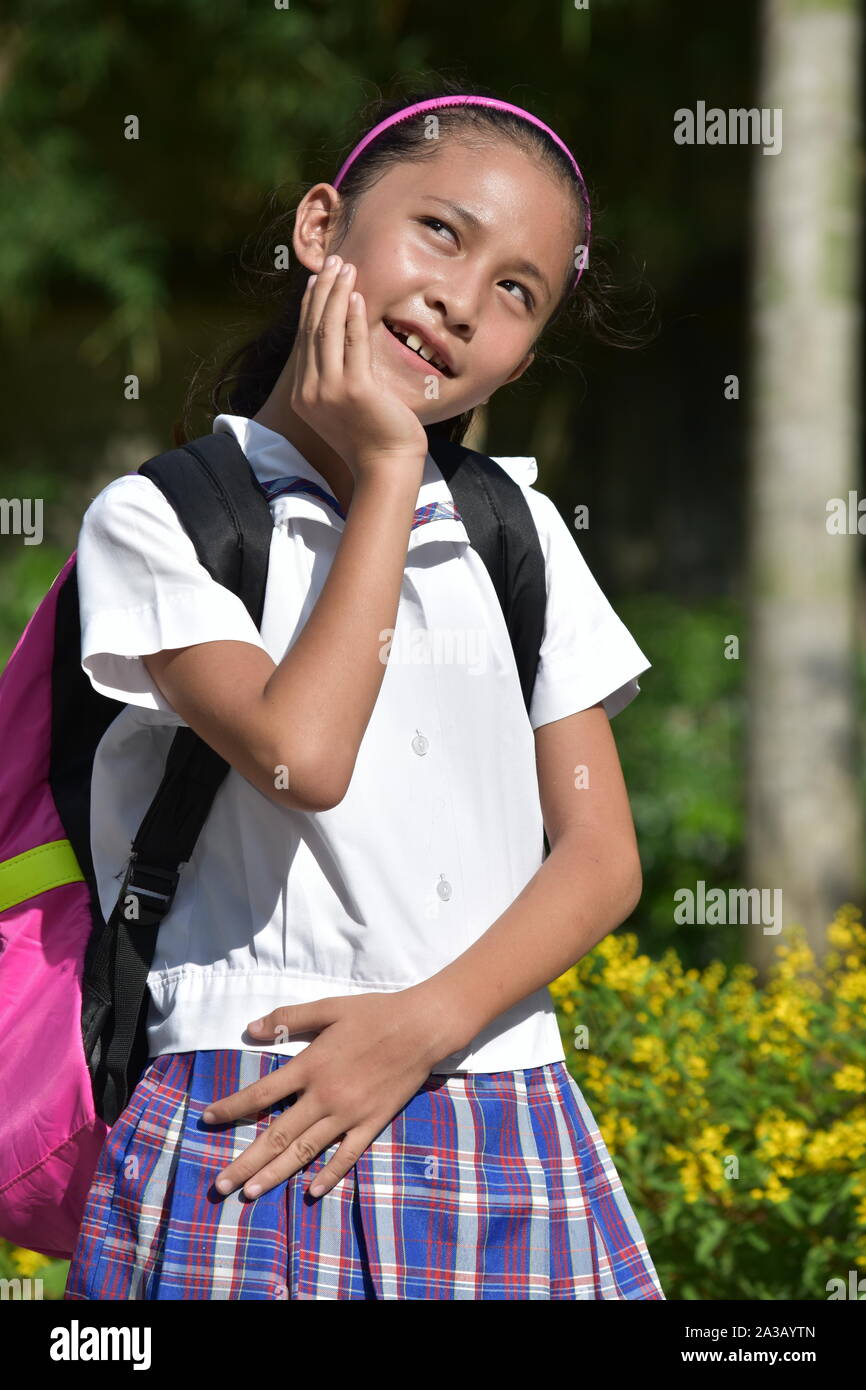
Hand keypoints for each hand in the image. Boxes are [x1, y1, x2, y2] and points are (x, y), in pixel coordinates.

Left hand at [201, 988, 448, 1200]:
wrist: (422, 1027)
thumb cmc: (375, 1013)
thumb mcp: (329, 1007)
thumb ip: (290, 1017)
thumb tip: (252, 1028)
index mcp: (310, 1066)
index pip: (261, 1094)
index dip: (232, 1108)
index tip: (208, 1120)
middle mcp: (324, 1096)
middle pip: (278, 1135)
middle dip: (246, 1162)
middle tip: (220, 1186)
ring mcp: (349, 1114)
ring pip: (306, 1152)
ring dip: (276, 1175)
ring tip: (251, 1195)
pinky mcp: (372, 1123)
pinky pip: (348, 1155)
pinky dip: (330, 1174)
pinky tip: (312, 1192)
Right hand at [286, 254, 429, 480]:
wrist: (386, 467)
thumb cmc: (372, 439)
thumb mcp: (344, 408)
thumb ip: (336, 380)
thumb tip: (341, 348)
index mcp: (304, 396)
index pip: (304, 340)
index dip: (310, 306)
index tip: (318, 281)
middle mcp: (310, 392)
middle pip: (313, 329)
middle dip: (322, 291)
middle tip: (332, 261)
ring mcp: (330, 392)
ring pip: (329, 331)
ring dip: (336, 295)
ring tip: (345, 267)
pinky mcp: (354, 391)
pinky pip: (353, 345)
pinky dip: (354, 317)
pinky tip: (357, 295)